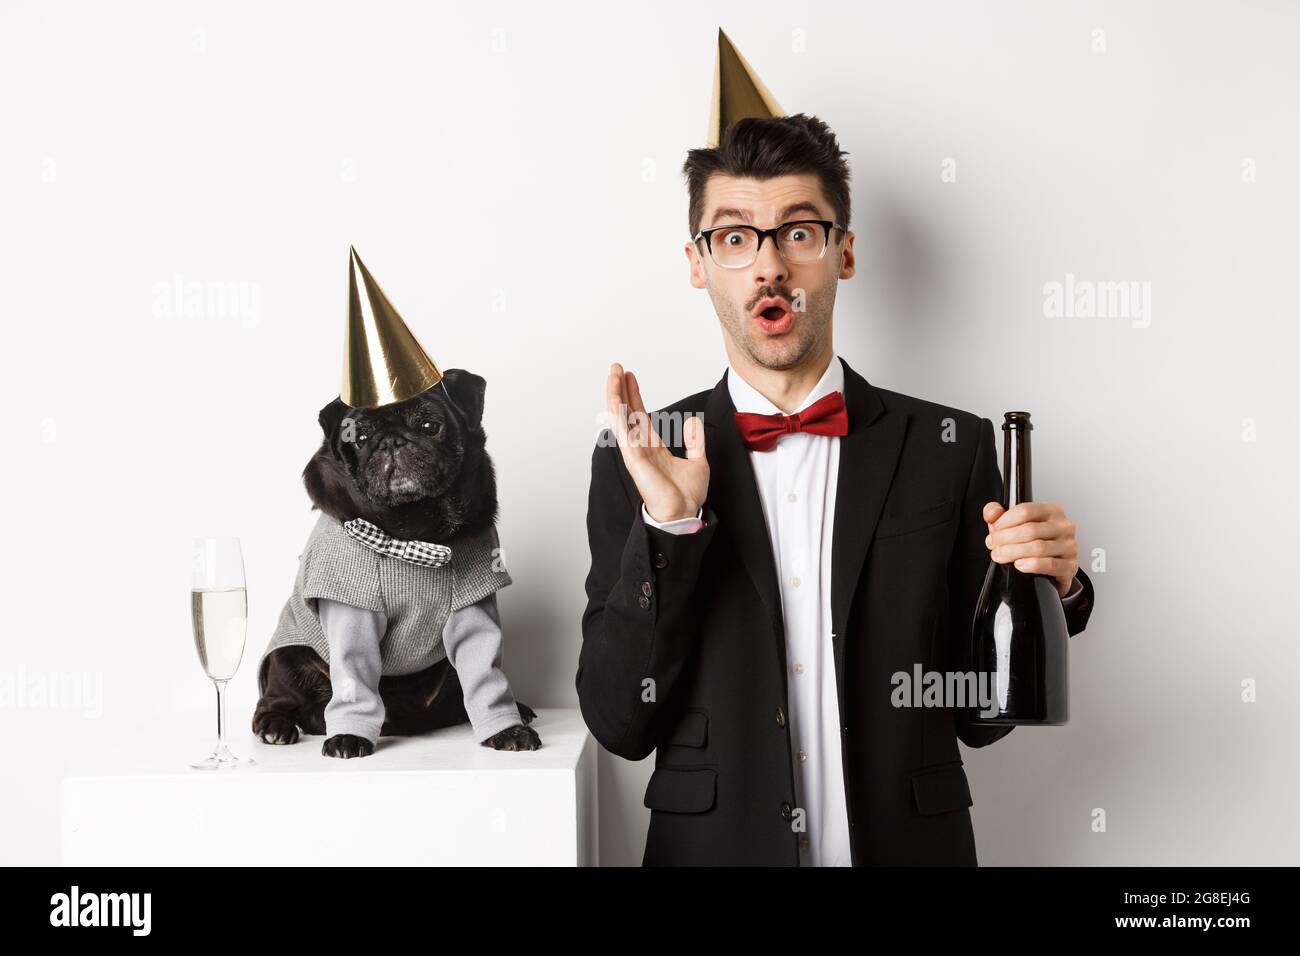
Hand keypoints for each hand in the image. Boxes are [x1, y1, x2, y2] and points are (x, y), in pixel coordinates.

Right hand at [606, 362, 708, 521]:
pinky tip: (614, 399)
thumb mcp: (698, 461)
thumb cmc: (687, 495)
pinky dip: (618, 415)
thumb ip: (695, 442)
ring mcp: (635, 452)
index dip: (634, 395)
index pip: (639, 415)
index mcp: (652, 447)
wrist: (685, 514)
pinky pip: (623, 433)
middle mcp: (640, 447)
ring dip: (615, 395)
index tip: (631, 376)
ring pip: (620, 418)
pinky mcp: (634, 460)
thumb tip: (693, 422)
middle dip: (621, 389)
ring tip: (613, 374)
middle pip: (626, 412)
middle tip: (616, 367)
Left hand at [982, 501, 1078, 597]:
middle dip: (1005, 539)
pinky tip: (1020, 565)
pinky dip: (1032, 565)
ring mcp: (1069, 546)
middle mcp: (1063, 526)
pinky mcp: (1070, 565)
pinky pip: (1050, 564)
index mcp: (1051, 511)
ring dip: (1014, 552)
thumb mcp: (1015, 524)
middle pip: (1030, 530)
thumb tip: (991, 513)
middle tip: (993, 546)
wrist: (1052, 567)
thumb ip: (998, 514)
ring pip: (1038, 547)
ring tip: (1001, 556)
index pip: (1025, 510)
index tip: (993, 532)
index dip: (1004, 522)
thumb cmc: (1035, 542)